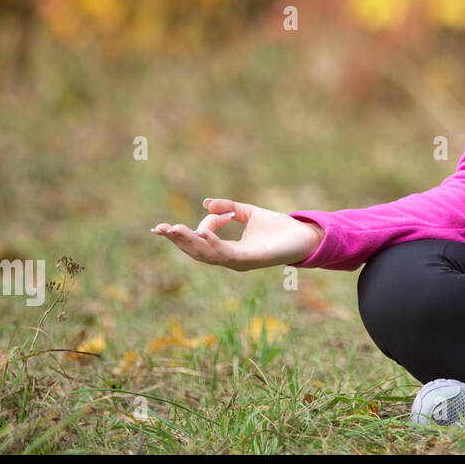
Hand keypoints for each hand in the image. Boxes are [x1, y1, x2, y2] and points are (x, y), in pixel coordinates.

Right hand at [152, 197, 323, 271]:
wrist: (306, 237)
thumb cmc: (280, 228)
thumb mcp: (250, 213)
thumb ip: (229, 208)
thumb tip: (206, 202)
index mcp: (229, 250)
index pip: (205, 238)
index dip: (205, 222)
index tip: (216, 209)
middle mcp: (231, 258)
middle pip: (197, 252)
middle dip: (177, 240)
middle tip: (158, 229)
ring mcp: (239, 261)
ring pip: (206, 254)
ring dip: (188, 242)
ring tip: (172, 230)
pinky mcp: (250, 259)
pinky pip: (226, 253)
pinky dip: (213, 244)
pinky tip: (202, 235)